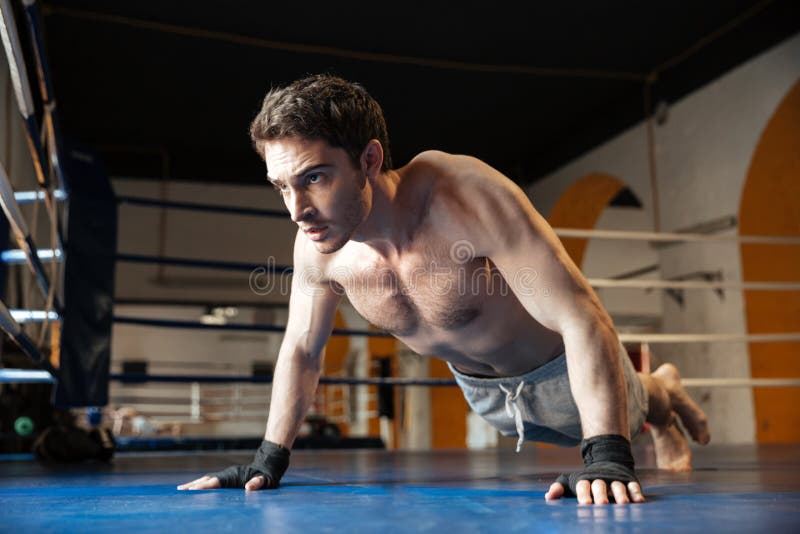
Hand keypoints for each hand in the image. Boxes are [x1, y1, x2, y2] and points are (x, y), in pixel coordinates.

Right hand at [175, 440, 289, 490]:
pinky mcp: (228, 476)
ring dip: (194, 484)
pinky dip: (201, 483)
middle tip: (180, 491)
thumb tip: (248, 487)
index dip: (205, 486)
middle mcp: (228, 474)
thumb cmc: (268, 474)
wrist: (269, 462)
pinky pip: (211, 480)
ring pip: (207, 479)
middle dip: (194, 485)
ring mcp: (227, 474)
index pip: (217, 482)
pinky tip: (194, 488)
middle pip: (207, 479)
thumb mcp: (266, 480)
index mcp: (234, 476)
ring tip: (181, 490)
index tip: (192, 491)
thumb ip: (258, 483)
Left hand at [544, 434, 642, 504]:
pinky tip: (638, 501)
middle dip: (601, 494)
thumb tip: (548, 497)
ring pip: (618, 486)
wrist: (607, 462)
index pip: (583, 486)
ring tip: (622, 504)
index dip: (584, 494)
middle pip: (600, 485)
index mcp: (586, 480)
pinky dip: (636, 493)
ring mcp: (615, 480)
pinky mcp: (629, 481)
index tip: (585, 504)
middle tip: (602, 504)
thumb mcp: (571, 481)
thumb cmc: (586, 479)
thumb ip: (559, 488)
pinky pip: (633, 487)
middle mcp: (601, 479)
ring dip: (620, 494)